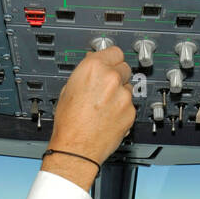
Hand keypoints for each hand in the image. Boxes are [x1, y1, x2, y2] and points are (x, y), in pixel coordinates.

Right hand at [42, 46, 135, 189]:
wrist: (76, 148)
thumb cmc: (69, 123)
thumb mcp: (69, 88)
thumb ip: (86, 72)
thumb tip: (95, 64)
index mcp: (93, 68)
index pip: (115, 50)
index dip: (111, 58)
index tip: (110, 62)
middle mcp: (111, 78)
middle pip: (125, 66)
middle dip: (117, 75)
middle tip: (106, 87)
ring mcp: (123, 96)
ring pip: (128, 86)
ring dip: (120, 93)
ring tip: (104, 106)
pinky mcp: (131, 112)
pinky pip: (130, 104)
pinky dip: (123, 109)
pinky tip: (109, 116)